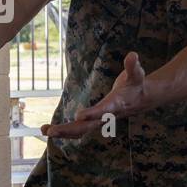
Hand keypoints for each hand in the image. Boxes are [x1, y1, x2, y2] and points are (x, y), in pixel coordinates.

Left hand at [42, 51, 157, 138]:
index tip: (79, 116)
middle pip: (87, 126)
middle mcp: (106, 116)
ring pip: (80, 130)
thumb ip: (133, 66)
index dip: (93, 114)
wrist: (141, 99)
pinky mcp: (94, 121)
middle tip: (52, 130)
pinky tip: (48, 129)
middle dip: (69, 129)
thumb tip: (133, 54)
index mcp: (116, 105)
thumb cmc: (136, 85)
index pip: (104, 111)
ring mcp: (99, 121)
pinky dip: (64, 131)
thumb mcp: (136, 74)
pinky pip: (78, 129)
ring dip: (63, 132)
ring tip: (44, 130)